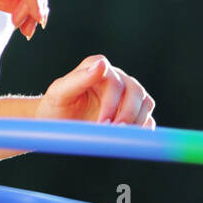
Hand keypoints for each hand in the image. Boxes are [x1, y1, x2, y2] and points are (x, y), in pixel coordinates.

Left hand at [35, 55, 156, 126]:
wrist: (56, 124)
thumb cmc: (55, 107)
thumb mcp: (60, 92)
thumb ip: (79, 78)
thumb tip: (102, 64)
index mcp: (97, 68)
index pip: (115, 82)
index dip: (112, 103)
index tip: (102, 122)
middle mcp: (116, 78)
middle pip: (135, 91)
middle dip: (127, 114)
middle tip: (114, 132)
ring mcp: (127, 95)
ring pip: (146, 103)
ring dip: (137, 121)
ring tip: (120, 136)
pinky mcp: (133, 112)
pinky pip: (147, 119)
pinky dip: (144, 129)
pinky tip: (130, 138)